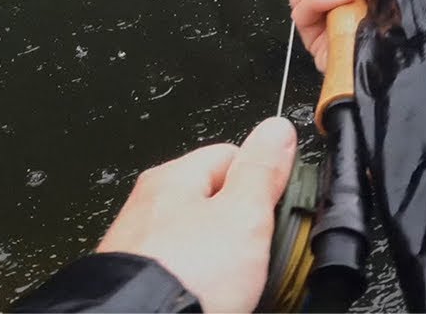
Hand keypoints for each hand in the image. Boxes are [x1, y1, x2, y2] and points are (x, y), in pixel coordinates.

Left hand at [97, 117, 296, 312]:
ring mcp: (142, 244)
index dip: (265, 180)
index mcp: (173, 178)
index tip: (283, 207)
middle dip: (245, 226)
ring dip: (226, 258)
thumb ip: (260, 171)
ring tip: (244, 283)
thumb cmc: (184, 275)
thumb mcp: (242, 216)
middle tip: (266, 252)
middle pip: (215, 201)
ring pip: (201, 240)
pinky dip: (204, 280)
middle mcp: (150, 205)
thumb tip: (276, 129)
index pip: (230, 155)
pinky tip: (216, 295)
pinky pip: (186, 270)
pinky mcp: (142, 278)